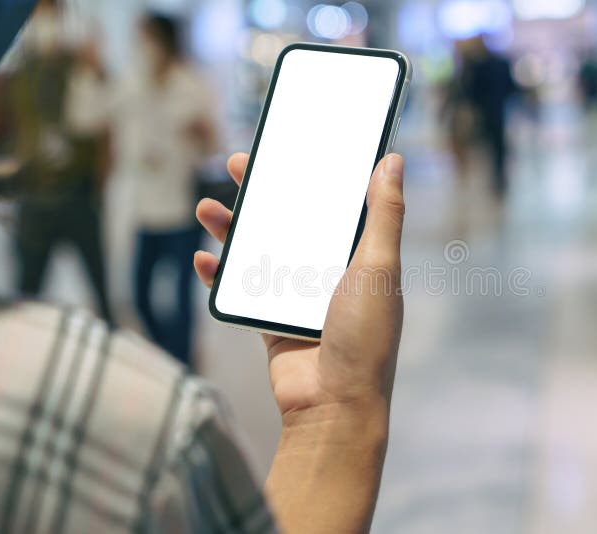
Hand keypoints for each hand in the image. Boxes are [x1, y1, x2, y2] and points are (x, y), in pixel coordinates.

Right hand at [194, 152, 404, 532]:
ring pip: (260, 252)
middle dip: (263, 194)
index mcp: (360, 256)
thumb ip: (384, 214)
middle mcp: (329, 272)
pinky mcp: (272, 321)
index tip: (288, 148)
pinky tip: (203, 260)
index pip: (332, 204)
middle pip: (290, 222)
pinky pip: (242, 290)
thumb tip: (392, 160)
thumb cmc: (364, 338)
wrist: (334, 407)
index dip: (311, 175)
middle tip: (238, 165)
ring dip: (233, 229)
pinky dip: (221, 275)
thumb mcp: (378, 267)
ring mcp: (298, 297)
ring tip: (207, 208)